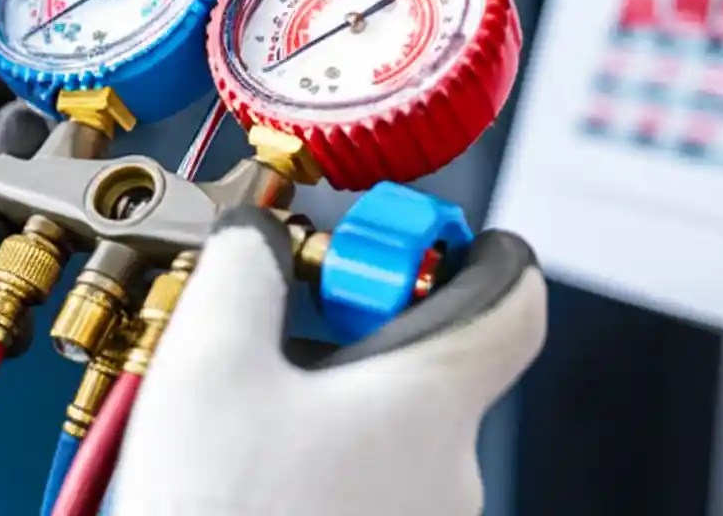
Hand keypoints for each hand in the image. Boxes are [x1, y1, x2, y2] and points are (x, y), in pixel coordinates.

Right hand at [110, 207, 546, 514]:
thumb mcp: (206, 366)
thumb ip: (240, 271)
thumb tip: (255, 240)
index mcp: (428, 402)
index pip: (516, 301)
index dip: (482, 252)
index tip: (418, 238)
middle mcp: (449, 471)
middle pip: (427, 362)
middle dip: (350, 332)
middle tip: (276, 331)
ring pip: (389, 429)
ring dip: (325, 403)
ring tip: (241, 415)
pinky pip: (368, 483)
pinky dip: (321, 459)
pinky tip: (249, 471)